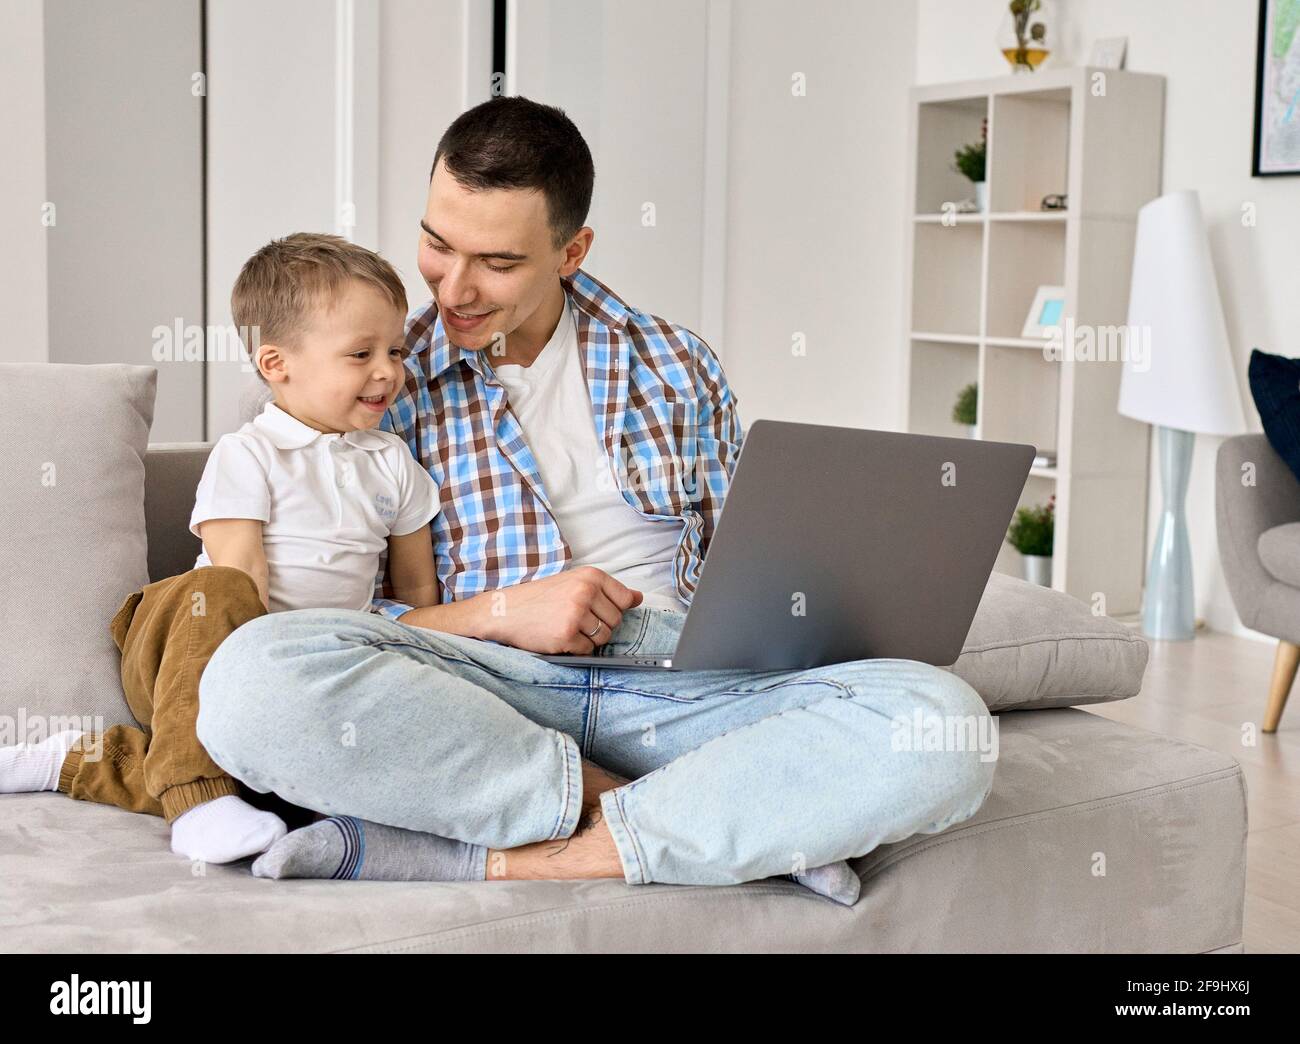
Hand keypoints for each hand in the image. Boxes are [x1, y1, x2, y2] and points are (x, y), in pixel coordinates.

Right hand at [478, 566, 642, 653]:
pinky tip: (559, 637)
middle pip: (616, 620)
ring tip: (567, 627)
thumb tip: (638, 598)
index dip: (615, 609)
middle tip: (576, 620)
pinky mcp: (566, 635)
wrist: (504, 611)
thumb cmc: (539, 598)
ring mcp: (576, 613)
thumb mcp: (572, 582)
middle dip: (601, 625)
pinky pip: (588, 650)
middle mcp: (585, 592)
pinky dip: (576, 648)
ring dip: (589, 639)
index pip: (625, 598)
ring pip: (604, 637)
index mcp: (590, 576)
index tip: (600, 610)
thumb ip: (605, 590)